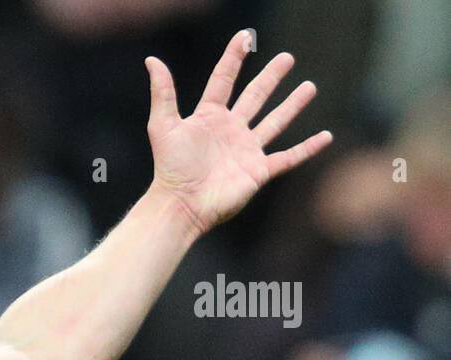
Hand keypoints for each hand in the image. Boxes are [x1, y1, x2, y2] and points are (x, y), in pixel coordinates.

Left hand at [145, 30, 332, 233]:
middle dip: (270, 77)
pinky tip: (326, 137)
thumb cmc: (170, 168)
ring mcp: (246, 150)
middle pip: (255, 96)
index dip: (233, 59)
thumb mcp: (163, 126)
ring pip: (275, 121)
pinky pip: (288, 157)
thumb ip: (162, 93)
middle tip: (286, 58)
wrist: (181, 204)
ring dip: (292, 105)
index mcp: (208, 118)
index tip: (245, 37)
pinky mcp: (258, 171)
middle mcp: (230, 130)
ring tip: (309, 86)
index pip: (223, 81)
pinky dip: (308, 148)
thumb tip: (152, 60)